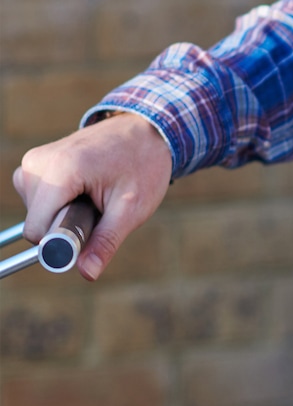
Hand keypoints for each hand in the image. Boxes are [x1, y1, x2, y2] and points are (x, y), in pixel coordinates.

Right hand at [13, 111, 172, 280]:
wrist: (144, 132)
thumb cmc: (142, 167)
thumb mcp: (131, 209)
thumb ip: (106, 242)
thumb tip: (87, 273)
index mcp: (61, 171)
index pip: (38, 230)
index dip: (63, 243)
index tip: (91, 234)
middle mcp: (38, 163)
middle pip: (36, 223)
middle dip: (66, 226)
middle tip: (99, 208)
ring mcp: (33, 161)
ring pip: (35, 213)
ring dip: (64, 214)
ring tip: (94, 195)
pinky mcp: (34, 162)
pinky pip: (37, 200)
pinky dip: (59, 203)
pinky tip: (83, 190)